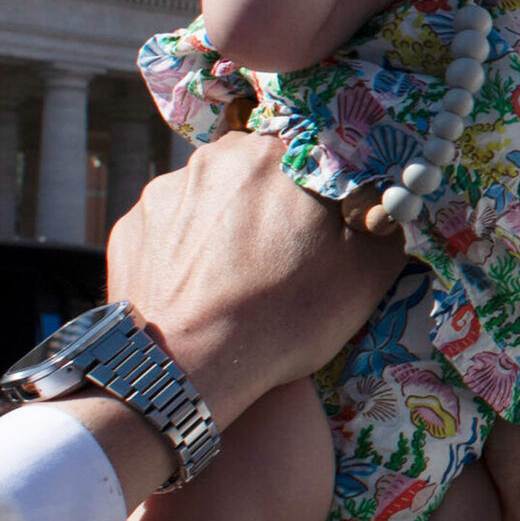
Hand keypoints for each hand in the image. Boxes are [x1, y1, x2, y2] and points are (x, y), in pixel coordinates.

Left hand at [106, 130, 405, 425]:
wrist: (181, 371)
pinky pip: (172, 225)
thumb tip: (391, 203)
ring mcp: (165, 190)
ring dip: (229, 221)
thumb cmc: (285, 317)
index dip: (327, 186)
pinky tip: (201, 286)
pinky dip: (187, 247)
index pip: (317, 149)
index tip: (329, 221)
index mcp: (281, 154)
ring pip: (213, 194)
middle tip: (287, 251)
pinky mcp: (129, 226)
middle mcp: (218, 156)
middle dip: (275, 200)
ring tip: (238, 275)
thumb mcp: (368, 273)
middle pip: (260, 168)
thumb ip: (387, 222)